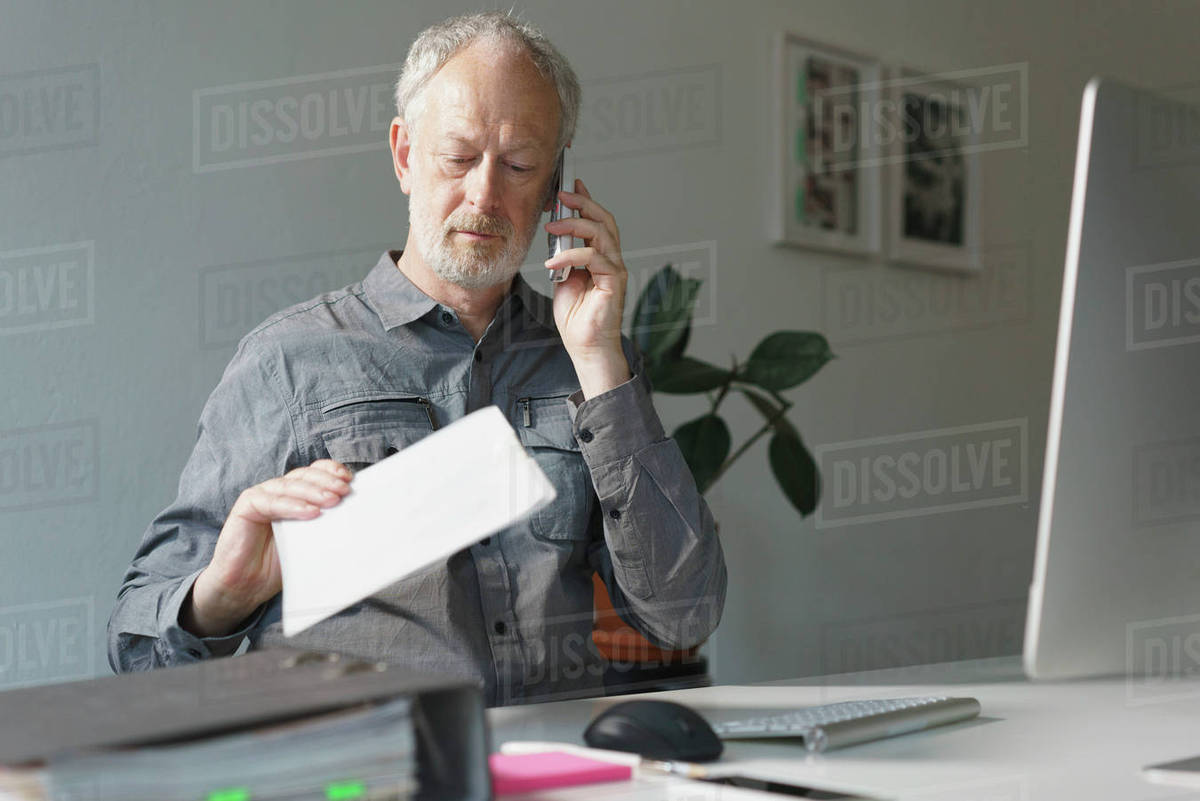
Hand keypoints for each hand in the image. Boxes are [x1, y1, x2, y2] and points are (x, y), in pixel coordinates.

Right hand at [183, 459, 351, 637]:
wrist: (248, 585)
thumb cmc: (280, 563)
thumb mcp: (310, 541)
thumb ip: (327, 527)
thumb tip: (360, 521)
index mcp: (296, 495)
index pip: (315, 473)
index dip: (331, 471)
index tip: (350, 479)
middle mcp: (280, 491)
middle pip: (305, 475)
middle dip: (327, 481)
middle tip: (344, 491)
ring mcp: (262, 495)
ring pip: (290, 486)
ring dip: (313, 492)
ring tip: (332, 501)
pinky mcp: (247, 505)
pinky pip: (272, 502)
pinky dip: (293, 506)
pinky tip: (310, 512)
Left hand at [543, 178, 631, 396]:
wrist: (586, 347)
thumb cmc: (576, 319)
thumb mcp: (563, 280)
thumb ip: (564, 259)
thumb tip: (556, 238)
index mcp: (600, 258)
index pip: (597, 222)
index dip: (585, 201)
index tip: (568, 187)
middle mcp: (612, 260)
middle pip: (604, 220)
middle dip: (582, 203)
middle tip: (561, 195)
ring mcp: (615, 269)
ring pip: (602, 232)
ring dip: (574, 225)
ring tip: (552, 226)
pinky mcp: (614, 281)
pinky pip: (594, 257)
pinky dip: (571, 255)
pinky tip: (552, 263)